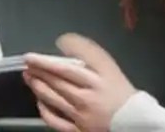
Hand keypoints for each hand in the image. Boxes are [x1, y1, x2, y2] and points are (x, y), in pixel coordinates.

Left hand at [22, 34, 137, 131]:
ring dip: (38, 84)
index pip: (78, 60)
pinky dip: (45, 110)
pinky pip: (56, 120)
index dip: (58, 53)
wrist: (135, 124)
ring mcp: (84, 113)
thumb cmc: (122, 95)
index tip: (46, 48)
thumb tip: (64, 42)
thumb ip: (89, 55)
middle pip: (60, 77)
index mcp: (104, 77)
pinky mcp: (79, 130)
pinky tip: (39, 102)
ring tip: (28, 76)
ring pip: (54, 97)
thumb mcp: (110, 69)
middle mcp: (93, 94)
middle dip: (40, 67)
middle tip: (28, 60)